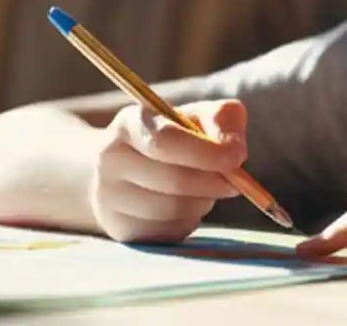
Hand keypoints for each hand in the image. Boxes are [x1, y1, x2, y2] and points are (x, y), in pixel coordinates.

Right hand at [89, 100, 246, 242]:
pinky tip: (185, 205)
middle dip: (213, 182)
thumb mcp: (196, 115)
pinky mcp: (120, 229)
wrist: (121, 168)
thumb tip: (235, 150)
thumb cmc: (171, 138)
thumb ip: (222, 119)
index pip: (164, 141)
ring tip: (203, 189)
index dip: (205, 152)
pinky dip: (188, 220)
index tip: (236, 159)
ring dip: (202, 201)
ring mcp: (109, 198)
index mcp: (129, 124)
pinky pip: (168, 232)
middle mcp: (111, 160)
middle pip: (174, 180)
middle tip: (234, 182)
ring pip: (174, 209)